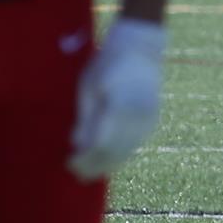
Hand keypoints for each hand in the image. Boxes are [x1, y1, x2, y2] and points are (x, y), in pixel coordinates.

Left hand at [68, 18, 166, 180]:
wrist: (141, 49)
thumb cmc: (107, 64)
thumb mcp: (89, 88)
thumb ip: (86, 118)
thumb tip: (78, 145)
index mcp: (120, 106)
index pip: (101, 143)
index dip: (85, 158)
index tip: (69, 163)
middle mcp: (139, 116)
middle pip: (115, 151)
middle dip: (95, 166)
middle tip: (76, 173)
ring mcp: (149, 119)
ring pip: (127, 151)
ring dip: (108, 164)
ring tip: (89, 171)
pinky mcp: (153, 120)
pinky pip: (135, 144)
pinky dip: (120, 154)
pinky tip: (106, 159)